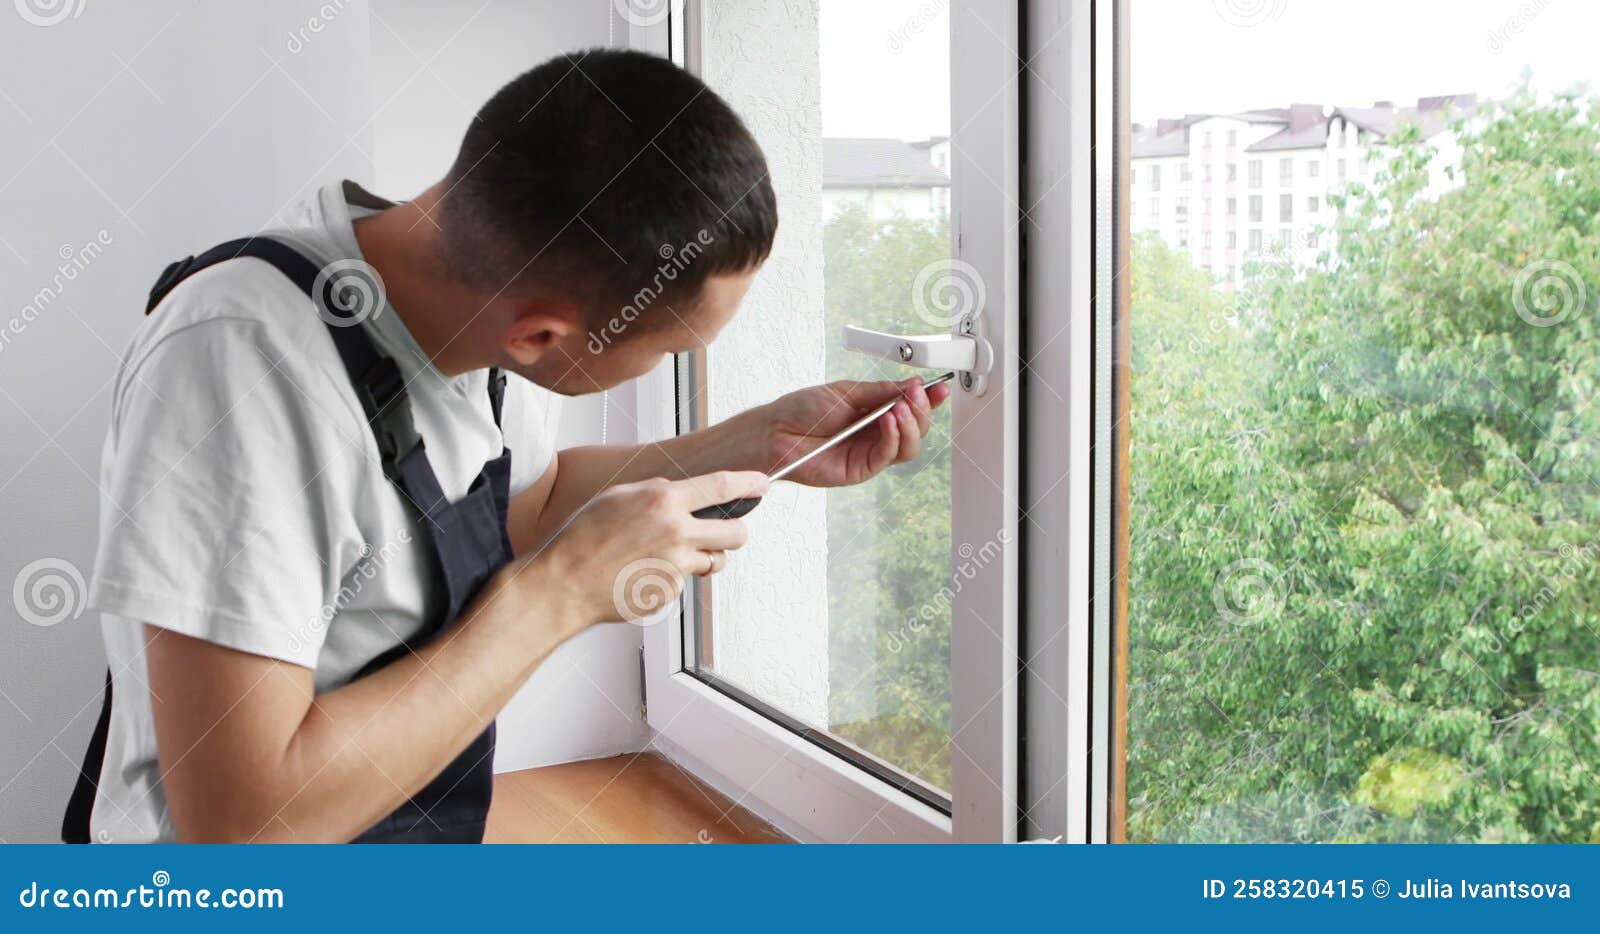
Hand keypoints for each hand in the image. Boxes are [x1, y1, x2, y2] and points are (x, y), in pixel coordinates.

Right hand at [533, 471, 768, 625]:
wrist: (564, 582)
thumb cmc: (584, 537)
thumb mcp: (620, 496)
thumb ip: (658, 493)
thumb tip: (684, 495)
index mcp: (664, 500)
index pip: (722, 487)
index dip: (749, 483)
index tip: (763, 483)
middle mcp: (677, 532)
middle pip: (735, 532)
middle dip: (736, 531)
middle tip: (726, 532)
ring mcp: (677, 566)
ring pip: (714, 561)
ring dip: (704, 558)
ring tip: (668, 556)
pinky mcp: (671, 592)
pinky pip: (685, 583)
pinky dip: (671, 579)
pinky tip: (643, 575)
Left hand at [756, 376, 950, 487]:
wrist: (776, 431)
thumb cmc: (802, 410)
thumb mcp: (846, 391)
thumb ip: (880, 391)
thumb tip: (911, 384)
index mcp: (874, 411)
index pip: (909, 407)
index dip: (928, 399)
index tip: (940, 387)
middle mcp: (876, 433)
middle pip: (916, 428)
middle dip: (922, 410)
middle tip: (919, 395)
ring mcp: (870, 452)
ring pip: (908, 446)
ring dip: (912, 425)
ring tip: (902, 409)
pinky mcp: (861, 469)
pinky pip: (887, 456)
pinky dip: (894, 437)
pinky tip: (889, 421)